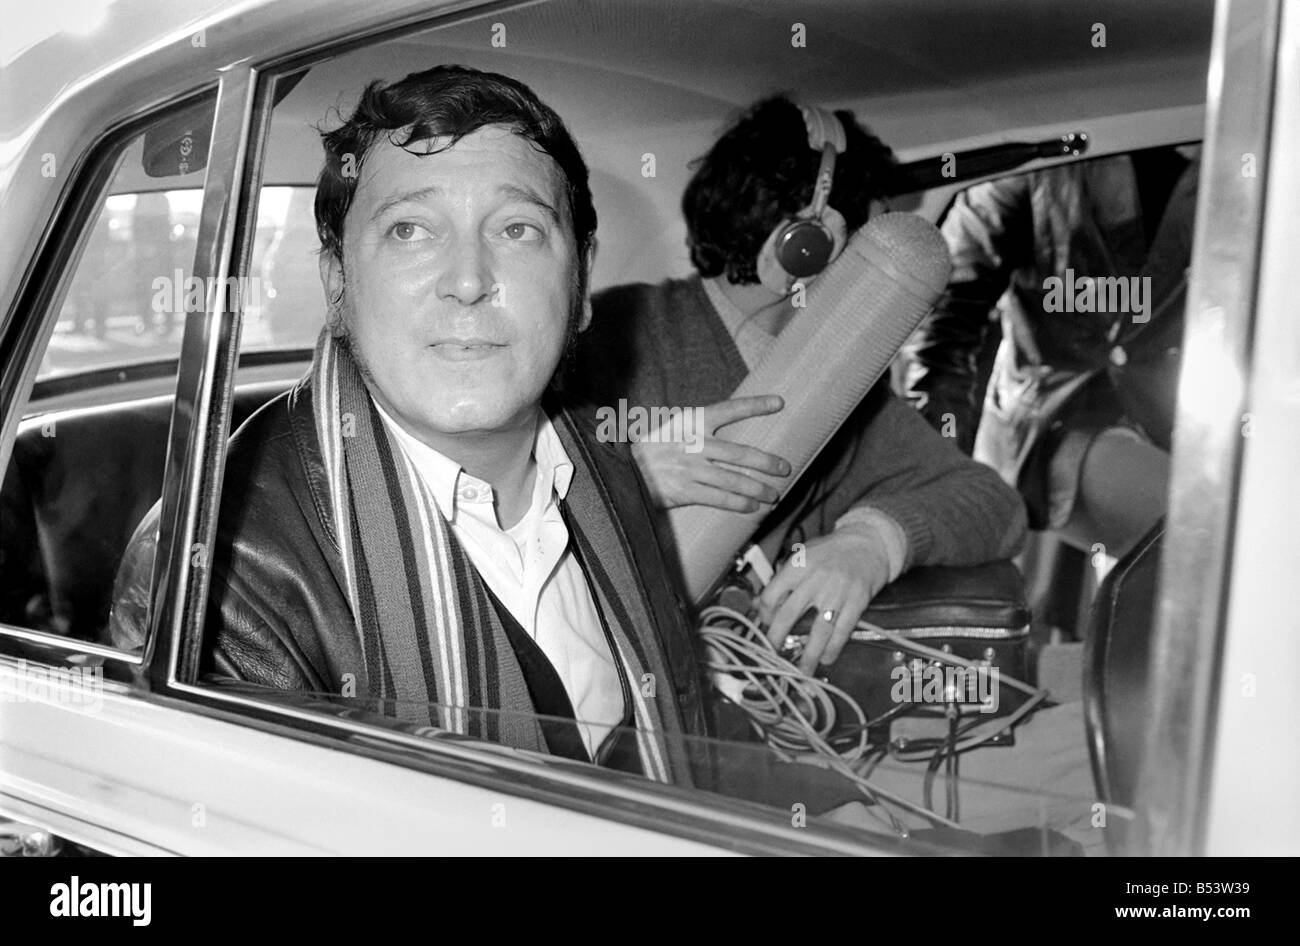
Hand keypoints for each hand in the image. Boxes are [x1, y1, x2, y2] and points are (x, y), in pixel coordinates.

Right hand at [631, 395, 791, 511]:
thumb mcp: (675, 428)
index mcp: (692, 422)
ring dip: (758, 489)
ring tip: (774, 495)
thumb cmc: (654, 448)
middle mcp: (695, 444)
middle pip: (740, 453)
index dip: (756, 405)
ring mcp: (691, 469)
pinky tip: (752, 506)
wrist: (623, 469)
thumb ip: (700, 430)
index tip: (779, 403)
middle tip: (784, 468)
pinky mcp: (685, 491)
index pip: (729, 410)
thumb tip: (732, 441)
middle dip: (766, 462)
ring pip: (733, 479)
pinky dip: (739, 503)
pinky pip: (719, 498)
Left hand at [757, 527, 893, 673]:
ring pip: (817, 631)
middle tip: (774, 652)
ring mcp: (837, 592)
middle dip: (777, 638)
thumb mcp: (803, 555)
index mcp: (798, 566)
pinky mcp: (857, 602)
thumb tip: (761, 603)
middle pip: (788, 615)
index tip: (766, 624)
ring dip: (808, 654)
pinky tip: (827, 658)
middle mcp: (815, 579)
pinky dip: (833, 649)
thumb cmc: (832, 550)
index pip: (771, 595)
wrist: (869, 543)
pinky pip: (842, 631)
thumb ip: (783, 577)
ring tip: (802, 669)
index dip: (764, 614)